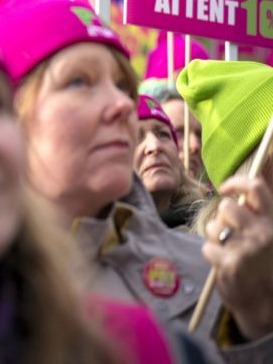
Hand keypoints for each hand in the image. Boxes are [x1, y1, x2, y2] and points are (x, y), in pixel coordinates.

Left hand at [203, 176, 272, 340]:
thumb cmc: (265, 266)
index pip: (256, 187)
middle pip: (226, 207)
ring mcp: (247, 247)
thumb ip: (259, 211)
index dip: (236, 182)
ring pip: (214, 226)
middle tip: (231, 234)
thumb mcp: (269, 235)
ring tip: (230, 252)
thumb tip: (261, 168)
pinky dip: (212, 255)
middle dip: (222, 218)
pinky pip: (208, 247)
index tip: (224, 188)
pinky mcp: (231, 262)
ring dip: (216, 238)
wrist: (266, 305)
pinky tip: (226, 265)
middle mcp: (263, 232)